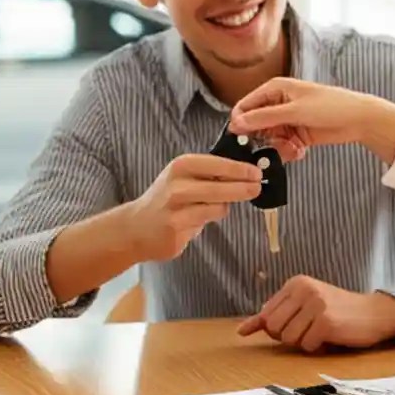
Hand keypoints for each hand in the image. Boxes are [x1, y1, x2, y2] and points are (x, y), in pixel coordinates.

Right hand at [123, 154, 262, 261]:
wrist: (136, 227)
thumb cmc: (166, 199)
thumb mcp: (183, 177)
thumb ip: (209, 175)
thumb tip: (245, 173)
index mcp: (181, 166)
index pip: (217, 164)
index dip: (240, 169)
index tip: (257, 172)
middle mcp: (177, 185)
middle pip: (221, 187)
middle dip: (244, 188)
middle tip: (258, 188)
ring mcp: (176, 209)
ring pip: (218, 207)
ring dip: (224, 207)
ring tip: (214, 206)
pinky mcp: (177, 230)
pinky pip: (206, 223)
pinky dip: (208, 220)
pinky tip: (196, 219)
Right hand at [228, 78, 394, 163]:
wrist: (359, 119)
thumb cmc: (331, 106)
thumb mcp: (294, 111)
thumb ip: (264, 117)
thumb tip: (237, 123)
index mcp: (275, 89)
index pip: (246, 105)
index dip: (240, 122)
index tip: (239, 138)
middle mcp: (278, 104)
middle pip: (256, 125)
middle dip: (262, 139)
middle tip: (272, 146)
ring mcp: (287, 120)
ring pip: (269, 139)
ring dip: (278, 147)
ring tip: (293, 149)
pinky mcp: (296, 135)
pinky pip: (282, 147)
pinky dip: (288, 151)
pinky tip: (300, 151)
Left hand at [236, 276, 394, 351]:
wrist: (374, 313)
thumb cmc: (337, 311)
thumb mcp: (303, 306)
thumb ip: (273, 316)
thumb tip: (241, 330)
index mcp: (296, 283)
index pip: (267, 315)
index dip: (276, 329)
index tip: (296, 325)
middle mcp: (304, 289)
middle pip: (274, 328)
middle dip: (288, 337)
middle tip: (307, 331)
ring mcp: (316, 304)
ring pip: (289, 339)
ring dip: (304, 342)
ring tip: (320, 332)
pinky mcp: (327, 321)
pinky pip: (307, 345)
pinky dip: (317, 347)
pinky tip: (330, 337)